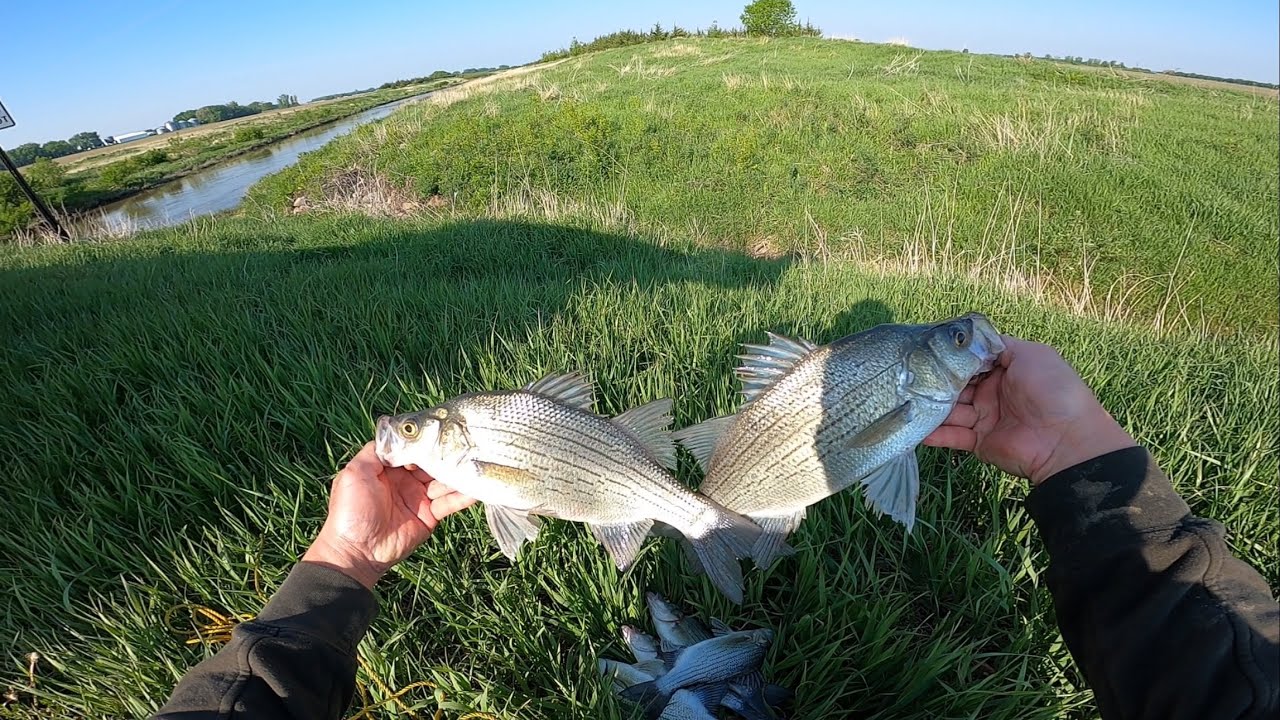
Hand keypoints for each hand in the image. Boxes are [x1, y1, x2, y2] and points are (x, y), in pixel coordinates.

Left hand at [302, 442, 475, 588]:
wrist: (356, 551)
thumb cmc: (350, 511)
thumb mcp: (354, 474)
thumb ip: (375, 452)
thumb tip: (396, 435)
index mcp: (387, 468)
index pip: (411, 449)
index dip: (423, 442)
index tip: (439, 433)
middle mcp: (405, 480)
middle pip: (431, 463)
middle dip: (446, 455)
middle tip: (465, 445)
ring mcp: (419, 498)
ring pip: (444, 481)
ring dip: (458, 473)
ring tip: (476, 463)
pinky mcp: (430, 516)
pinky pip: (449, 503)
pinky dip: (463, 496)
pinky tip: (477, 488)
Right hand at [923, 336, 1135, 485]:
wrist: (1066, 439)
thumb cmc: (1052, 390)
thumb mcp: (1031, 354)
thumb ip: (1000, 344)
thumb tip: (972, 341)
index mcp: (1006, 371)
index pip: (971, 362)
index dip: (952, 357)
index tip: (928, 351)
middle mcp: (993, 393)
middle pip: (956, 385)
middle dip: (936, 381)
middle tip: (911, 376)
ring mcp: (985, 418)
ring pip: (950, 410)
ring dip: (931, 406)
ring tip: (906, 399)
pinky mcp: (979, 442)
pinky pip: (953, 437)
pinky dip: (934, 434)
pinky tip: (915, 428)